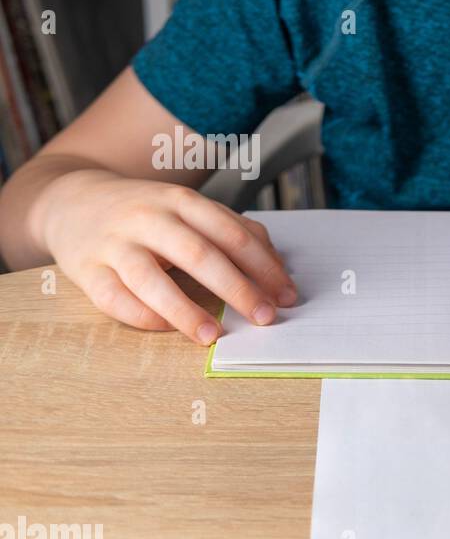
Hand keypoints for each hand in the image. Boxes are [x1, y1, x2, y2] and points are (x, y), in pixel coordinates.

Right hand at [38, 169, 296, 344]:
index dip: (264, 267)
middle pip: (198, 255)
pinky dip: (141, 316)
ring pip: (150, 279)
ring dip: (185, 311)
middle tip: (266, 318)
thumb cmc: (148, 212)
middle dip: (237, 289)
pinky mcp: (86, 269)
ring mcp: (114, 243)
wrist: (72, 201)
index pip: (231, 234)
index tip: (287, 296)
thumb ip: (233, 230)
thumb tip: (276, 265)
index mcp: (181, 200)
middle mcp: (148, 218)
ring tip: (213, 337)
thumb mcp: (190, 208)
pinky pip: (113, 298)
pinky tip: (166, 328)